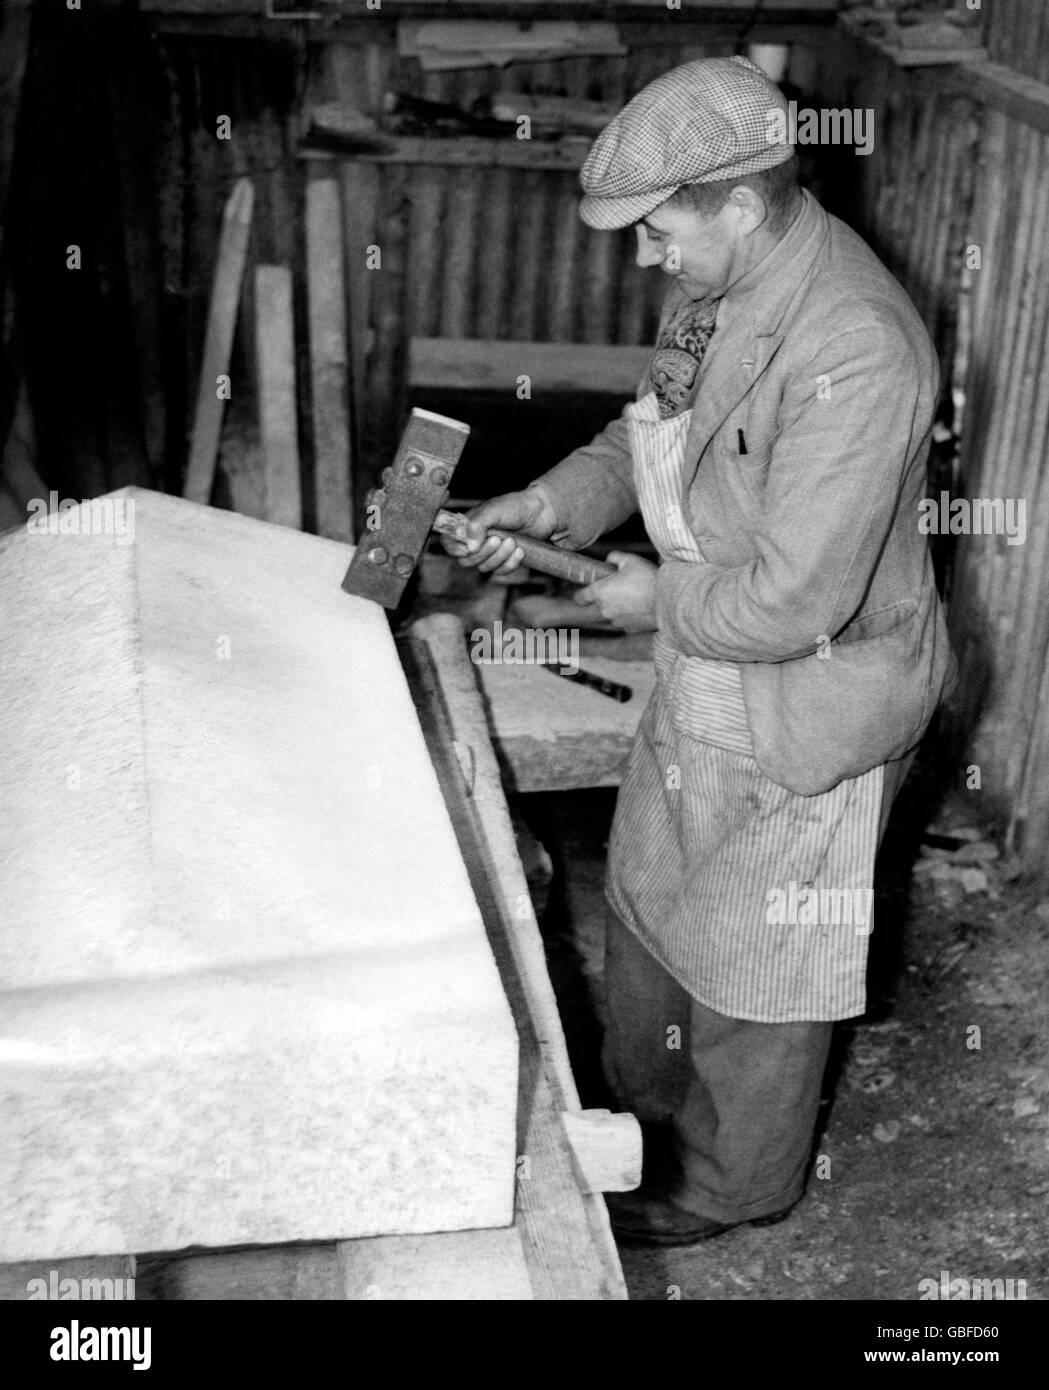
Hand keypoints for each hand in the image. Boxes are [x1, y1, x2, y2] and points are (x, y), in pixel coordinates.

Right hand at [440, 487, 557, 578]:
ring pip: (484, 567)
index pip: (449, 543)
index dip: (455, 549)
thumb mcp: (492, 510)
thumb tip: (469, 547)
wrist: (542, 512)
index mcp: (467, 527)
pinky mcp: (505, 562)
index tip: (469, 547)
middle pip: (466, 560)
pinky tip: (520, 551)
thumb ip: (475, 525)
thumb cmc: (515, 507)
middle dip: (483, 552)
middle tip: (498, 538)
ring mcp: (490, 553)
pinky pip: (501, 572)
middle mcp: (476, 541)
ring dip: (499, 556)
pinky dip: (511, 563)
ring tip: (512, 540)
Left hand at [575, 553, 657, 632]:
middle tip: (621, 585)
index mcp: (600, 592)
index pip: (580, 597)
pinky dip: (630, 615)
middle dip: (607, 596)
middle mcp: (605, 610)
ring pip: (612, 613)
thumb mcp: (630, 559)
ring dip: (619, 606)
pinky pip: (625, 621)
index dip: (582, 592)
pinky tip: (641, 606)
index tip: (589, 588)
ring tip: (635, 595)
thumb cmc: (647, 578)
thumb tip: (609, 560)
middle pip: (599, 604)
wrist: (667, 600)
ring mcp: (617, 621)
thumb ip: (614, 557)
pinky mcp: (630, 628)